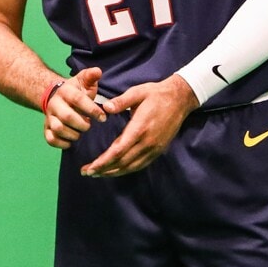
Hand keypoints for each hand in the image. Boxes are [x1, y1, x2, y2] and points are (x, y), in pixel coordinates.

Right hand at [43, 67, 106, 148]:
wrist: (57, 97)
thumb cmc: (77, 91)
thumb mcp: (84, 81)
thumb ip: (91, 76)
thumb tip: (98, 71)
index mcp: (66, 91)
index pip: (78, 100)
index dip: (92, 110)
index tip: (103, 118)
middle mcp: (55, 104)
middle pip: (67, 116)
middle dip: (82, 124)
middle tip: (89, 125)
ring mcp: (49, 117)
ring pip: (58, 129)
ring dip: (73, 134)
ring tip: (80, 133)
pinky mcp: (46, 128)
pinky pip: (50, 139)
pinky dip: (62, 143)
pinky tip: (71, 141)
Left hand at [80, 74, 197, 177]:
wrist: (180, 99)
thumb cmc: (156, 94)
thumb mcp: (137, 92)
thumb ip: (121, 101)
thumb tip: (105, 108)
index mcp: (139, 128)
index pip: (118, 151)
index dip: (103, 162)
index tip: (90, 167)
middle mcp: (147, 142)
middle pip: (122, 162)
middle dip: (104, 170)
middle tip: (87, 172)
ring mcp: (154, 148)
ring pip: (132, 167)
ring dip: (114, 172)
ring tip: (98, 174)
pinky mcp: (159, 150)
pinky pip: (141, 164)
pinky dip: (127, 170)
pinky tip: (117, 170)